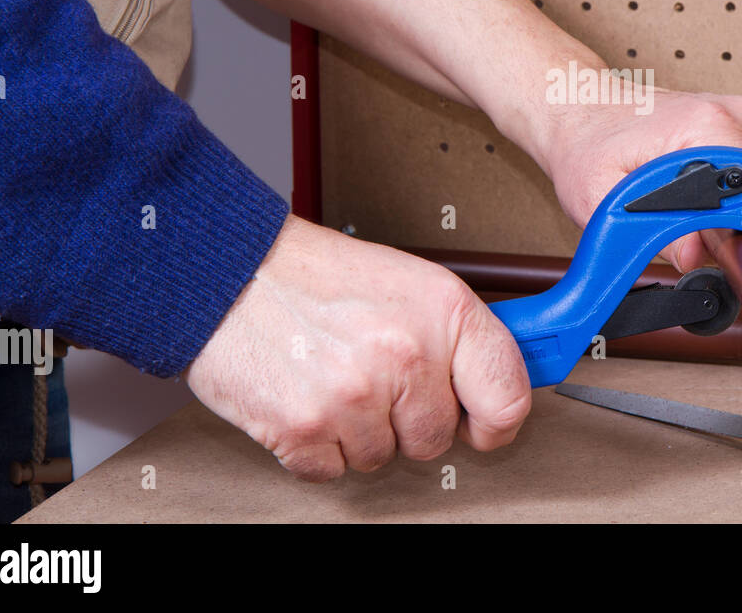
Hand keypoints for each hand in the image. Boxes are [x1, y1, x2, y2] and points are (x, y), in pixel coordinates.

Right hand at [185, 215, 531, 480]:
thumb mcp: (412, 283)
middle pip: (435, 438)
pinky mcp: (304, 429)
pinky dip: (317, 446)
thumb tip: (494, 383)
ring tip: (336, 377)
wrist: (234, 270)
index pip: (507, 397)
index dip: (494, 419)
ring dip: (359, 431)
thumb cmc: (319, 275)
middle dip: (407, 419)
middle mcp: (406, 354)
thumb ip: (458, 336)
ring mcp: (355, 395)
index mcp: (445, 312)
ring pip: (382, 457)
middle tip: (377, 379)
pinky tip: (309, 397)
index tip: (482, 422)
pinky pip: (332, 471)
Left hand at [541, 87, 741, 271]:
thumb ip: (647, 231)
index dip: (740, 232)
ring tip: (689, 207)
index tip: (715, 247)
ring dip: (735, 209)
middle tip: (689, 230)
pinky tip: (700, 191)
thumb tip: (694, 255)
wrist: (580, 108)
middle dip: (733, 225)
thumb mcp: (599, 199)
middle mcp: (734, 115)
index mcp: (706, 126)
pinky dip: (734, 193)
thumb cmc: (588, 145)